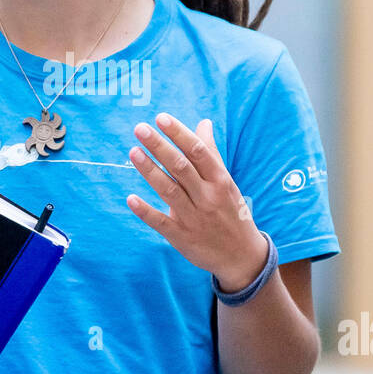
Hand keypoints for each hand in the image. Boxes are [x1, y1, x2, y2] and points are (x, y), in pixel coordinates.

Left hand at [126, 113, 268, 289]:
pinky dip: (145, 211)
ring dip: (150, 171)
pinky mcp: (182, 237)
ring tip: (133, 152)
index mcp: (220, 180)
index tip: (161, 118)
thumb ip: (211, 153)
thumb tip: (203, 123)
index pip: (198, 151)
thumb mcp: (226, 182)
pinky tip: (130, 198)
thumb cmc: (231, 211)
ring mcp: (194, 218)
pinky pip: (161, 223)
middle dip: (160, 146)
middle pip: (181, 167)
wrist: (242, 256)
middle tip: (140, 128)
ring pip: (169, 191)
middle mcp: (208, 197)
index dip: (179, 134)